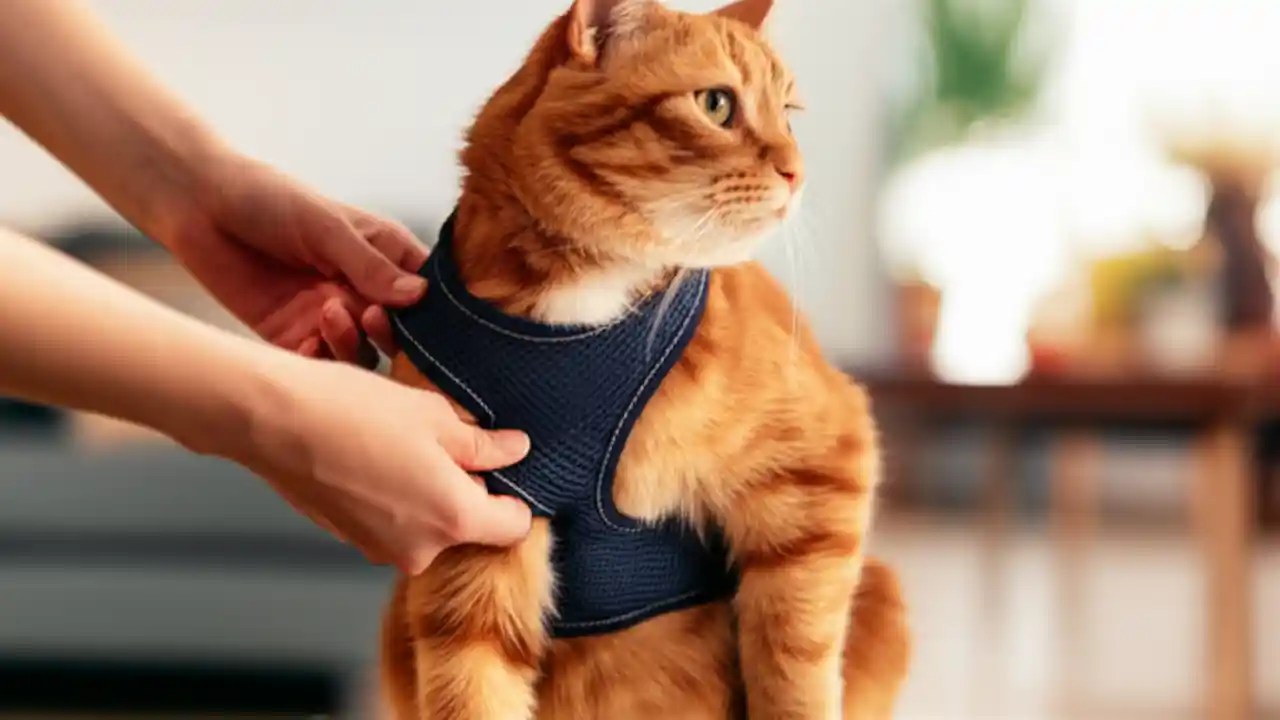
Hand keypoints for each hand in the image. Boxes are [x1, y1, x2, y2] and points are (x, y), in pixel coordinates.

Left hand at [163, 154, 427, 364]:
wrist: (199, 207)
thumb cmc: (269, 199)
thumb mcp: (326, 226)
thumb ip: (369, 264)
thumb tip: (419, 296)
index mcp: (383, 256)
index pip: (426, 292)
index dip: (431, 310)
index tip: (422, 316)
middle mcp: (363, 290)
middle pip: (400, 332)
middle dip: (391, 332)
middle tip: (369, 315)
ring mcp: (330, 316)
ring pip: (363, 353)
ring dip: (352, 343)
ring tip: (328, 315)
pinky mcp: (294, 337)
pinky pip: (320, 365)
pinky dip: (320, 361)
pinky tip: (307, 343)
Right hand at [235, 353, 533, 573]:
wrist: (274, 421)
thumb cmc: (355, 413)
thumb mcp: (436, 416)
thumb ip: (484, 444)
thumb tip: (516, 450)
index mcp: (454, 519)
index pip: (514, 526)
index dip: (512, 493)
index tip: (500, 463)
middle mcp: (420, 550)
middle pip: (467, 524)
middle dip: (462, 486)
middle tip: (441, 439)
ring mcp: (380, 548)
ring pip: (426, 521)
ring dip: (424, 488)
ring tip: (400, 441)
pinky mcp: (350, 539)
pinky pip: (390, 520)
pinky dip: (390, 494)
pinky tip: (370, 454)